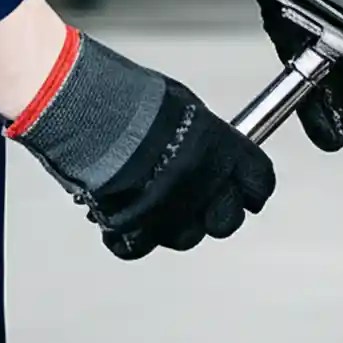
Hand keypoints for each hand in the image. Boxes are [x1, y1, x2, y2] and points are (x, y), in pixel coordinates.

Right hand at [7, 27, 274, 259]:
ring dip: (172, 224)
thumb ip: (208, 140)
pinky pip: (139, 246)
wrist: (83, 106)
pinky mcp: (133, 227)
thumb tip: (214, 152)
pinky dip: (131, 235)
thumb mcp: (188, 108)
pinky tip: (124, 214)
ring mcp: (170, 211)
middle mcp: (203, 186)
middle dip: (215, 214)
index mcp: (223, 153)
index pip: (259, 184)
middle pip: (227, 221)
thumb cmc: (129, 97)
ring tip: (151, 199)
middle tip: (198, 200)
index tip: (245, 191)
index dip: (251, 190)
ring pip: (185, 237)